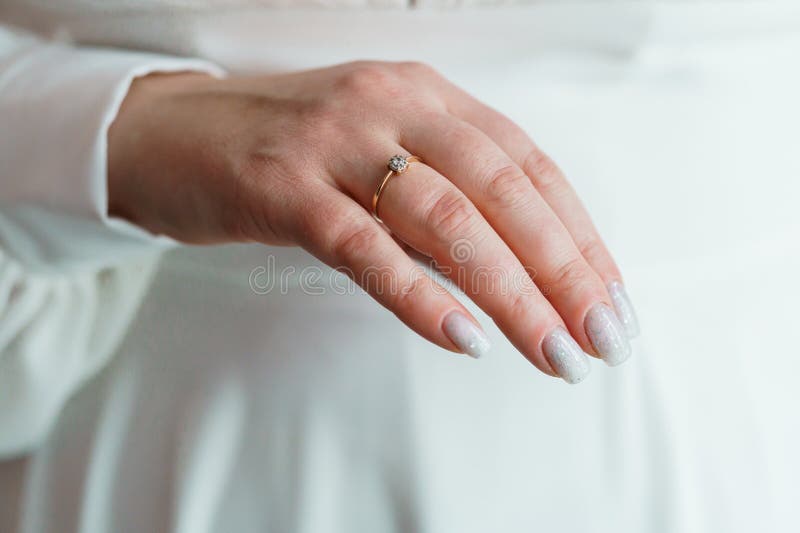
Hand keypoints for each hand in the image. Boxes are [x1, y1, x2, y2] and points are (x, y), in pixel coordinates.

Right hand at [108, 61, 638, 382]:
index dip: (579, 236)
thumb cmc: (292, 150)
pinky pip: (364, 246)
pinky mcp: (283, 187)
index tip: (612, 301)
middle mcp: (392, 106)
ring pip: (446, 219)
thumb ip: (441, 197)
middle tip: (602, 339)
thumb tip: (516, 271)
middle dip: (563, 271)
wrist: (174, 131)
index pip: (528, 165)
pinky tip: (463, 339)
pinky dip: (419, 296)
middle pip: (503, 191)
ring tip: (552, 352)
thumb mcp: (380, 153)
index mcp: (427, 95)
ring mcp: (335, 143)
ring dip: (510, 293)